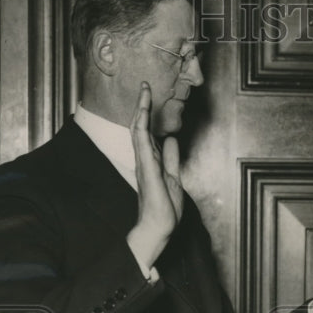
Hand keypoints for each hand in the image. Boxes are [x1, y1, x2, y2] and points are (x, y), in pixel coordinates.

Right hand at [126, 82, 182, 268]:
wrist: (160, 226)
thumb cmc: (165, 207)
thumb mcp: (174, 177)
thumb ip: (172, 158)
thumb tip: (172, 140)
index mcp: (151, 161)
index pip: (148, 132)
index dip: (148, 114)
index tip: (150, 96)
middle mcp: (144, 159)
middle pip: (141, 127)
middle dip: (142, 105)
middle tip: (144, 85)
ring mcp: (143, 162)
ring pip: (139, 130)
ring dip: (141, 109)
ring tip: (144, 90)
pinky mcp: (146, 167)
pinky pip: (142, 142)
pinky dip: (142, 125)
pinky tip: (142, 111)